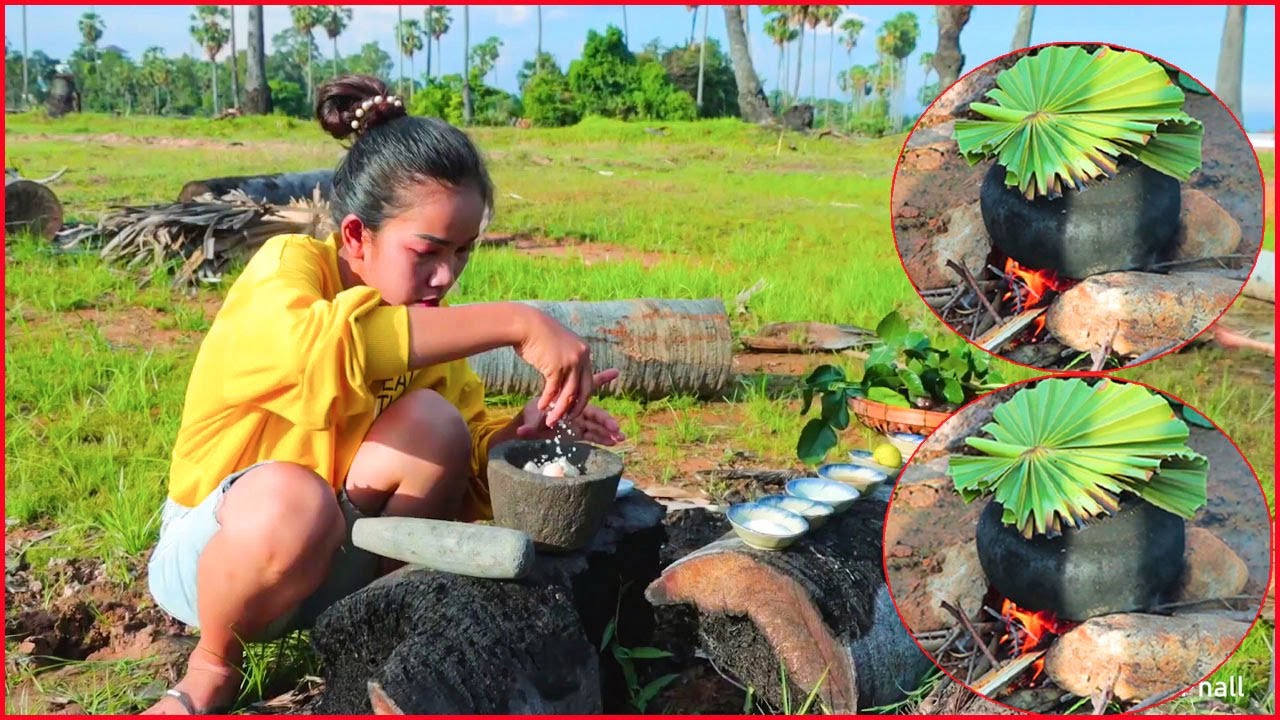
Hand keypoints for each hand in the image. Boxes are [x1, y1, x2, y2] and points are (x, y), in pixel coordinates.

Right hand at [513, 309, 595, 426]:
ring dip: (560, 410)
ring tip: (551, 420)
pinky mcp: (556, 367)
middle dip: (576, 408)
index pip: (588, 380)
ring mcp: (570, 362)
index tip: (574, 408)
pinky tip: (541, 407)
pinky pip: (553, 390)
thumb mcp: (559, 346)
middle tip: (568, 420)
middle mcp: (581, 357)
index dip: (582, 397)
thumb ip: (566, 360)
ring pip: (569, 394)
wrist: (525, 324)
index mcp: (584, 352)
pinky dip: (546, 401)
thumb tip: (566, 376)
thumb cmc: (538, 335)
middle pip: (584, 390)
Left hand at [515, 370, 624, 443]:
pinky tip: (614, 442)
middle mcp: (577, 409)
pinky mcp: (577, 434)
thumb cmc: (530, 415)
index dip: (603, 379)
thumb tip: (521, 431)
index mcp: (570, 398)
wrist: (527, 424)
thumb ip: (529, 426)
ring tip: (620, 437)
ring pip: (596, 426)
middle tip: (615, 427)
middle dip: (606, 420)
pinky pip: (592, 436)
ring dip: (608, 431)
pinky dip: (603, 439)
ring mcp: (578, 422)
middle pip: (595, 413)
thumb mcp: (530, 417)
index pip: (588, 387)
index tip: (616, 372)